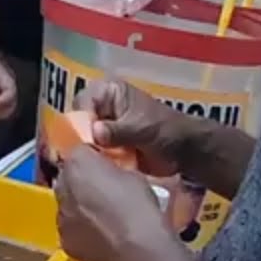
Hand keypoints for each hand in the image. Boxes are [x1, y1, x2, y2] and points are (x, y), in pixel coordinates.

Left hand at [54, 145, 173, 260]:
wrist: (137, 245)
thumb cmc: (138, 205)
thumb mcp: (133, 174)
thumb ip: (112, 169)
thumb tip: (109, 173)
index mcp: (78, 164)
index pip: (80, 152)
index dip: (94, 159)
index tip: (106, 166)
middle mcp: (61, 187)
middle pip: (68, 179)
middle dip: (82, 182)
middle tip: (103, 191)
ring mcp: (60, 216)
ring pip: (67, 205)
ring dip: (79, 207)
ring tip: (102, 216)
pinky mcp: (64, 239)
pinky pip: (70, 229)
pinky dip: (81, 230)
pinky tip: (100, 235)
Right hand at [75, 78, 193, 176]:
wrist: (184, 152)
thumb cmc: (166, 131)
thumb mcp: (142, 129)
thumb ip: (118, 130)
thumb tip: (95, 132)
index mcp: (109, 91)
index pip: (82, 102)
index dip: (81, 120)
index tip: (86, 139)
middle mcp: (100, 106)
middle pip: (75, 120)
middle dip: (78, 138)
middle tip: (83, 154)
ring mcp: (99, 126)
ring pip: (78, 137)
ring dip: (83, 151)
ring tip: (88, 164)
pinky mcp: (101, 145)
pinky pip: (87, 151)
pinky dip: (89, 160)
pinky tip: (93, 169)